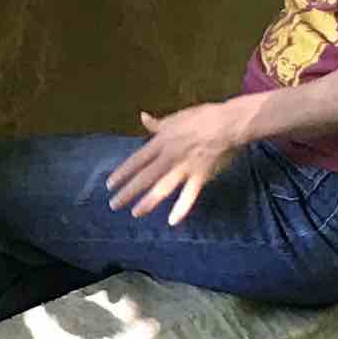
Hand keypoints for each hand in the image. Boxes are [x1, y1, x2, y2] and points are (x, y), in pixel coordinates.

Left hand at [105, 99, 255, 222]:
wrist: (228, 123)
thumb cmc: (203, 117)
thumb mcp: (176, 117)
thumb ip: (157, 124)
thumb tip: (142, 117)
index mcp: (162, 141)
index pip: (137, 160)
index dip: (122, 173)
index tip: (109, 184)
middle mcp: (169, 156)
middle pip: (144, 177)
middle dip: (128, 191)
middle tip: (113, 204)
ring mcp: (184, 168)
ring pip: (162, 187)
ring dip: (148, 201)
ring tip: (135, 213)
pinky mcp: (200, 177)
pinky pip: (189, 195)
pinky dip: (182, 208)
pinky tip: (173, 221)